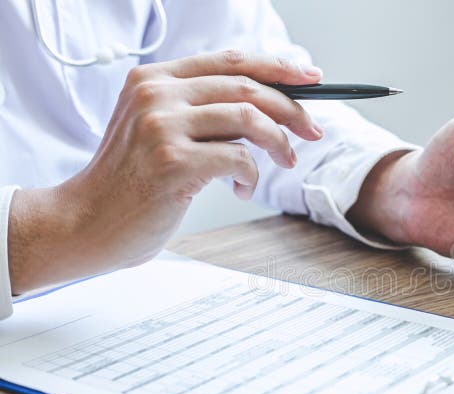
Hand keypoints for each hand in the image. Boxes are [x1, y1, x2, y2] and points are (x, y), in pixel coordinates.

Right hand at [9, 50, 323, 292]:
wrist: (88, 221)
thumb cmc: (132, 182)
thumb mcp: (158, 131)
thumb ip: (200, 111)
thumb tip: (267, 108)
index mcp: (154, 79)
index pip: (229, 60)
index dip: (277, 66)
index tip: (311, 78)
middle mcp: (156, 94)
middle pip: (246, 87)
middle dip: (291, 109)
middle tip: (313, 131)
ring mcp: (162, 125)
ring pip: (249, 118)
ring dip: (278, 144)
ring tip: (284, 163)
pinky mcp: (173, 161)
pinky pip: (239, 159)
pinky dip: (252, 176)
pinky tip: (241, 190)